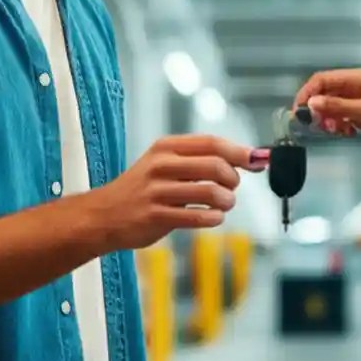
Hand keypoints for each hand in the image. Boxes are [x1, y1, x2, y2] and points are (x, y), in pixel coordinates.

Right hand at [93, 134, 266, 249]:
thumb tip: (247, 158)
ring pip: (210, 192)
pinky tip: (213, 217)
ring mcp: (157, 191)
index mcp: (166, 147)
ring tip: (224, 205)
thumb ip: (200, 161)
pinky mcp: (156, 216)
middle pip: (216, 166)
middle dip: (233, 179)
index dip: (239, 152)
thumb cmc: (142, 189)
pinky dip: (214, 218)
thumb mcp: (164, 164)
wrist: (104, 215)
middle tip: (232, 189)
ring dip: (227, 201)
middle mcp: (161, 165)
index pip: (212, 143)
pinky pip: (198, 216)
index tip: (256, 161)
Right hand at [293, 68, 360, 147]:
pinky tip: (349, 133)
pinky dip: (340, 124)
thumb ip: (337, 107)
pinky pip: (342, 115)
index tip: (299, 112)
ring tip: (338, 131)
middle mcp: (355, 85)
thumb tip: (311, 103)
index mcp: (356, 78)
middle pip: (325, 93)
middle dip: (319, 110)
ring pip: (332, 106)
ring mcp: (359, 99)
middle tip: (321, 126)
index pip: (322, 80)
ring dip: (330, 119)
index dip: (308, 93)